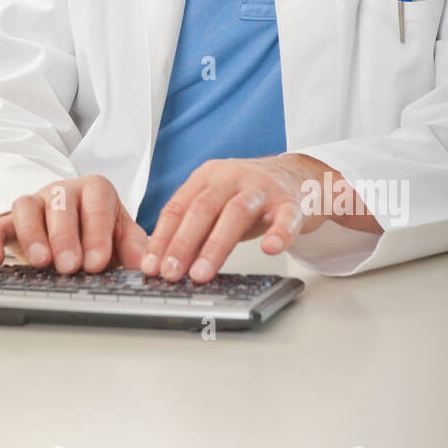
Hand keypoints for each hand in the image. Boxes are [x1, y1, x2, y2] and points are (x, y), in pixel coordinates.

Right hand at [0, 174, 147, 272]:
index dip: (97, 232)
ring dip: (32, 234)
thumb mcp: (123, 236)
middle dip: (65, 236)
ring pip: (26, 206)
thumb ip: (135, 247)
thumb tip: (146, 264)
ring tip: (40, 262)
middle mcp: (63, 192)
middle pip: (60, 203)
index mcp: (95, 190)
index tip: (97, 261)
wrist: (77, 230)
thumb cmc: (100, 232)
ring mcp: (35, 203)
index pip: (97, 203)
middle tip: (69, 265)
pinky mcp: (9, 221)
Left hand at [141, 153, 337, 283]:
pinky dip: (278, 234)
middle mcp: (231, 177)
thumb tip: (164, 264)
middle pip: (202, 209)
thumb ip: (193, 226)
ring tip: (202, 273)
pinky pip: (286, 218)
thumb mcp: (215, 201)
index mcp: (206, 176)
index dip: (162, 238)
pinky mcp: (291, 201)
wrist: (297, 175)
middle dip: (183, 244)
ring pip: (236, 213)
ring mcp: (262, 188)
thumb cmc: (248, 195)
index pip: (178, 207)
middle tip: (170, 273)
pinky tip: (270, 249)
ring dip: (216, 245)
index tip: (151, 266)